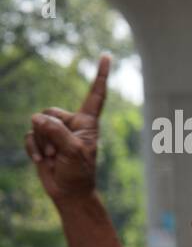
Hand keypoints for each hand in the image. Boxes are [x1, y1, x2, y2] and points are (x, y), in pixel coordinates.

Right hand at [25, 54, 110, 205]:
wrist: (68, 191)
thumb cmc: (78, 172)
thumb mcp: (73, 152)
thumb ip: (57, 133)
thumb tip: (38, 118)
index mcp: (87, 122)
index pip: (95, 95)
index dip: (100, 75)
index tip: (107, 55)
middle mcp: (71, 122)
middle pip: (50, 112)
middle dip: (49, 132)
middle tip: (59, 152)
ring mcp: (55, 130)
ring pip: (36, 123)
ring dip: (42, 142)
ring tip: (54, 157)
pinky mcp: (42, 139)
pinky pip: (29, 136)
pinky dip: (33, 149)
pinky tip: (42, 160)